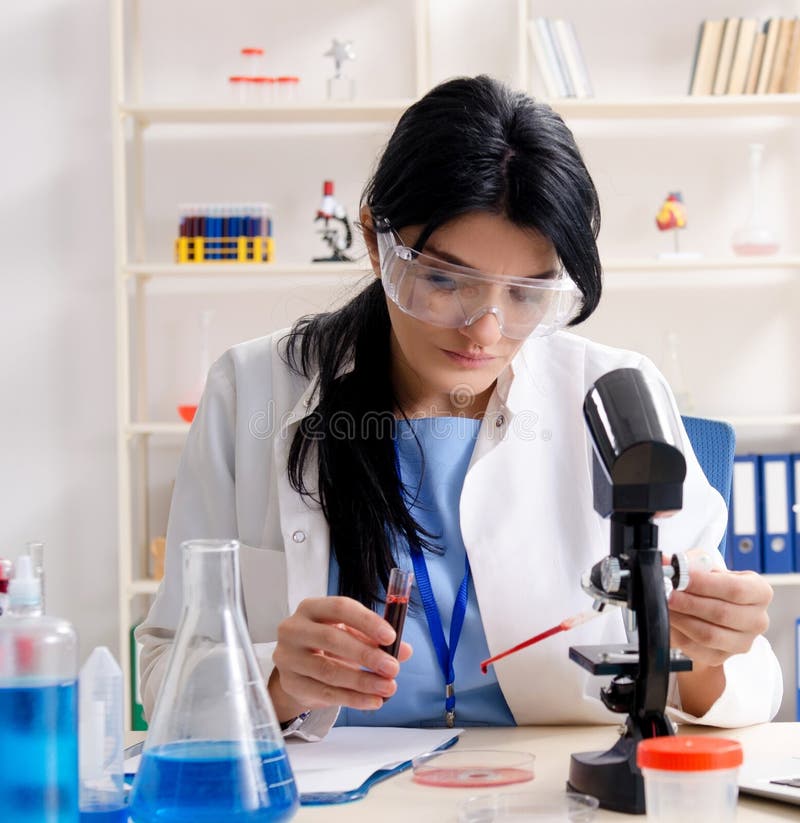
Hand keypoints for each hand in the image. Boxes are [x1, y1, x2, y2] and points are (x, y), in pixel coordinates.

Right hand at [268, 596, 412, 721]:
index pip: (340, 608)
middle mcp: (294, 628)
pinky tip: (373, 701)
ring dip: (363, 681)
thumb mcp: (350, 634)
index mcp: (311, 608)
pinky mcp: (290, 683)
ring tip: (388, 687)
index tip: (391, 637)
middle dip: (366, 655)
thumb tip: (405, 650)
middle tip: (393, 668)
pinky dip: (353, 699)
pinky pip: (325, 693)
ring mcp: (288, 657)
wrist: (296, 668)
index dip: (367, 622)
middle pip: (332, 639)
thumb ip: (375, 639)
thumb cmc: (326, 644)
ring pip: (328, 670)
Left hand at [668, 567, 772, 667]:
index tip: (679, 577)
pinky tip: (667, 620)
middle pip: (722, 613)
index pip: (735, 589)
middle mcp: (757, 620)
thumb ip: (688, 563)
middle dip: (689, 602)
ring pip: (708, 635)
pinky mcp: (721, 657)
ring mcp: (742, 642)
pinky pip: (695, 648)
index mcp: (759, 592)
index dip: (704, 583)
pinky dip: (677, 634)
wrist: (710, 606)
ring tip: (664, 605)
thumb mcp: (705, 566)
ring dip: (681, 619)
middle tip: (666, 592)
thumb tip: (664, 562)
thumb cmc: (710, 584)